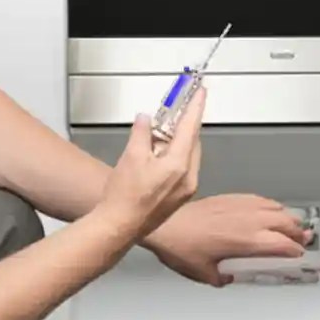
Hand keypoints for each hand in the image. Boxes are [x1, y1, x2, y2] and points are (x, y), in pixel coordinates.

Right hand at [97, 89, 205, 239]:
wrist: (118, 227)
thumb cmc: (124, 195)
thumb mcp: (131, 155)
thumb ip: (142, 133)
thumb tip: (146, 119)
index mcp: (179, 165)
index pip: (191, 128)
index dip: (195, 107)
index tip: (201, 93)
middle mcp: (189, 178)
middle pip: (192, 143)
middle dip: (184, 126)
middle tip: (175, 112)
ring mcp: (185, 190)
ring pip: (188, 157)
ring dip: (177, 143)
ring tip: (159, 135)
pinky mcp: (178, 198)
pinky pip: (183, 170)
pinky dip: (174, 158)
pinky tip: (159, 156)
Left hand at [144, 194, 312, 286]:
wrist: (165, 225)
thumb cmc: (182, 248)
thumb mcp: (205, 273)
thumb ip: (222, 277)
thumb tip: (228, 277)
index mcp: (247, 241)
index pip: (282, 244)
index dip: (294, 250)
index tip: (298, 255)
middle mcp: (248, 221)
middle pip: (285, 223)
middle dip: (297, 232)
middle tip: (303, 239)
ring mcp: (241, 206)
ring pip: (275, 208)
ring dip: (287, 217)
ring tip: (293, 223)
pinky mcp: (231, 198)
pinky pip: (259, 199)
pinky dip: (270, 205)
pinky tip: (270, 209)